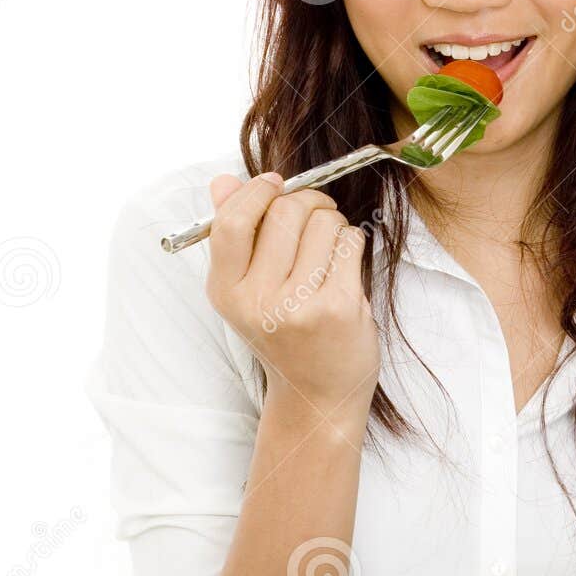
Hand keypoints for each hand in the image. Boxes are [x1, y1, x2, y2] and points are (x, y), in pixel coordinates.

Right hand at [205, 172, 379, 419]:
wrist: (317, 395)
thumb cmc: (284, 336)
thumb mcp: (247, 291)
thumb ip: (235, 234)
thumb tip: (223, 180)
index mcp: (226, 292)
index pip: (232, 223)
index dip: (256, 192)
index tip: (274, 183)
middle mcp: (258, 301)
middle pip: (284, 213)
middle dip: (307, 201)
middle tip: (316, 212)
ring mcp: (299, 306)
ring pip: (323, 223)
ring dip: (333, 223)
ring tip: (329, 248)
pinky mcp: (338, 307)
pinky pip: (350, 242)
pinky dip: (351, 242)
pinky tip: (343, 265)